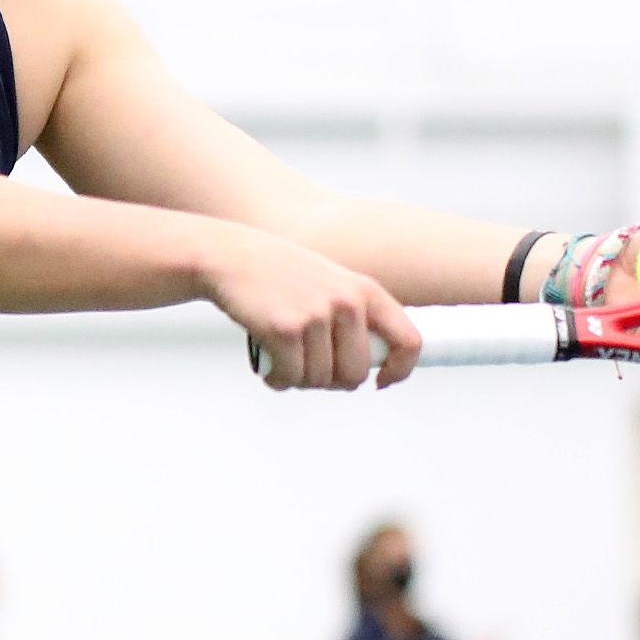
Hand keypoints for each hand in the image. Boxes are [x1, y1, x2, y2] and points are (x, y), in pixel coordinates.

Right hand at [205, 230, 421, 390]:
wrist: (230, 257)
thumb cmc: (280, 275)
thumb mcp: (331, 283)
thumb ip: (354, 315)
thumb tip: (368, 368)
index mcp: (365, 291)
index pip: (408, 341)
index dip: (399, 370)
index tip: (380, 381)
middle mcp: (346, 302)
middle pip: (355, 374)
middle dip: (332, 382)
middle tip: (310, 369)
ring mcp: (316, 315)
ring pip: (320, 380)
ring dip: (300, 380)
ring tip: (285, 359)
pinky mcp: (285, 330)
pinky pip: (291, 378)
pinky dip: (279, 380)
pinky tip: (270, 367)